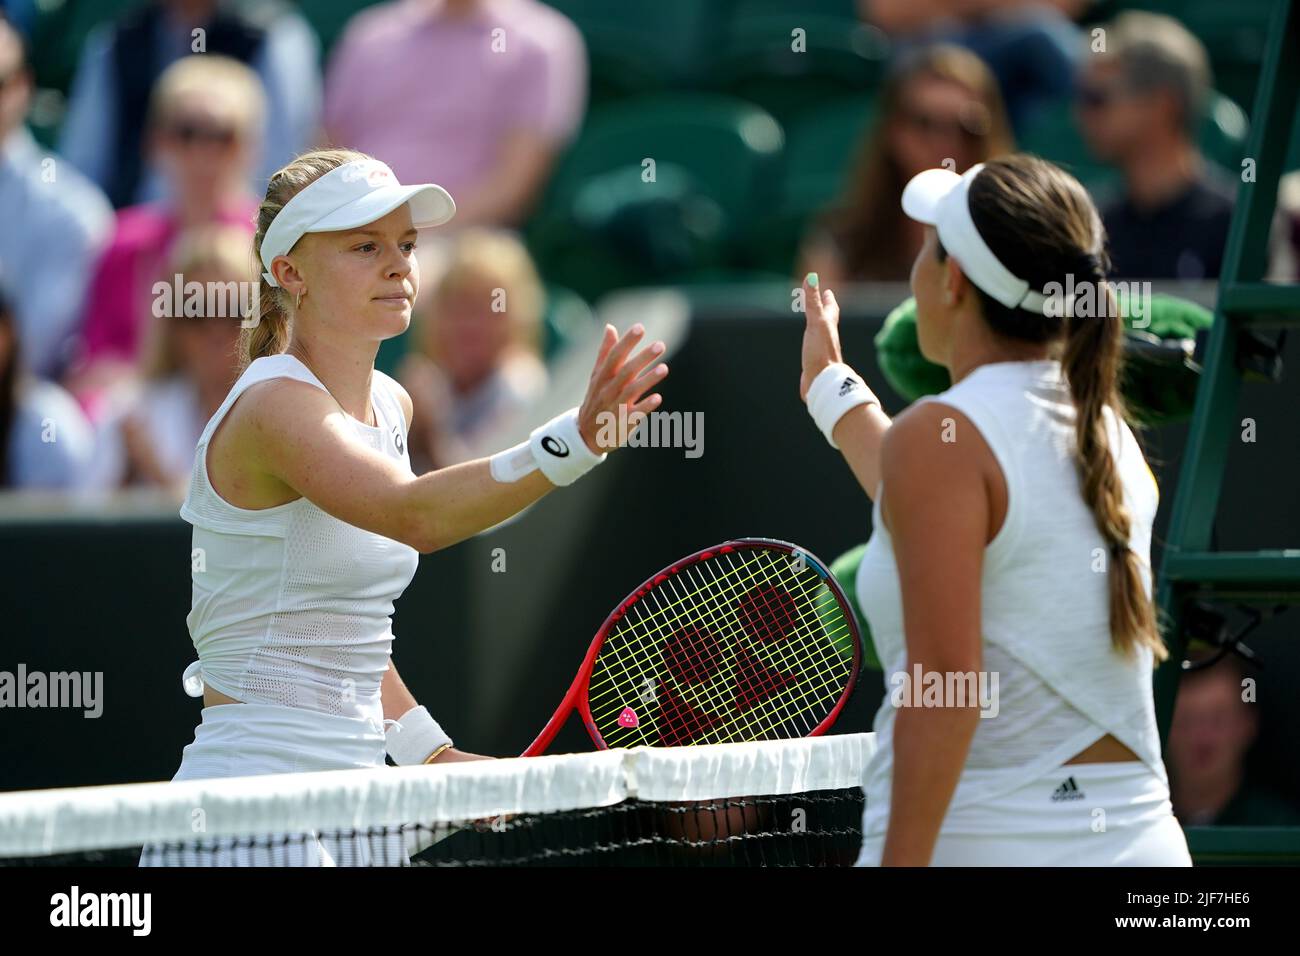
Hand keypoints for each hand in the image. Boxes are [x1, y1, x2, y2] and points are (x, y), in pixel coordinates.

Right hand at [577, 323, 668, 453]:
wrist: (585, 434)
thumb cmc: (595, 399)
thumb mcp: (596, 376)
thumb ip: (605, 352)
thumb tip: (610, 327)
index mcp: (602, 377)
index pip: (614, 356)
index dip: (626, 342)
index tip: (640, 327)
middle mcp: (608, 390)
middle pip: (625, 372)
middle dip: (643, 358)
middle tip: (660, 345)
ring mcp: (615, 406)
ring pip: (631, 391)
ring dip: (648, 380)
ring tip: (665, 368)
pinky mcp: (623, 422)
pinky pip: (634, 414)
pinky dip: (645, 406)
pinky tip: (658, 398)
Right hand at [799, 273, 843, 401]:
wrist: (822, 382)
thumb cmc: (821, 351)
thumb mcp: (817, 322)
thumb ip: (813, 302)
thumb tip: (811, 277)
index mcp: (829, 326)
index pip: (830, 308)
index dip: (828, 300)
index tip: (827, 291)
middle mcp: (827, 338)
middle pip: (827, 321)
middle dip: (824, 312)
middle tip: (822, 304)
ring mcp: (820, 352)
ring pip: (820, 336)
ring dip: (817, 329)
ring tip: (813, 325)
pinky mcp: (813, 364)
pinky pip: (812, 352)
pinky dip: (810, 347)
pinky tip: (808, 351)